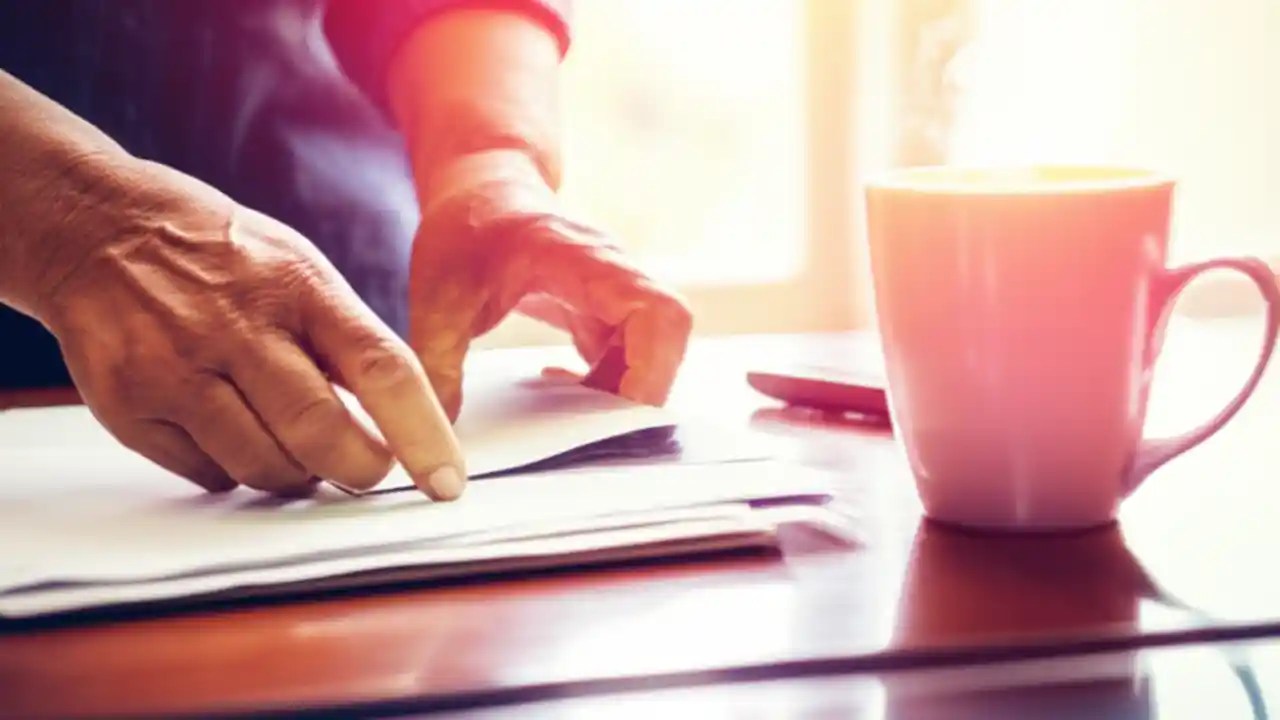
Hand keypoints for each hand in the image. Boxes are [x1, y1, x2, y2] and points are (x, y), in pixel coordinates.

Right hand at [32, 161, 463, 497]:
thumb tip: (407, 419)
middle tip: (367, 470)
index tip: (448, 480)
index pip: (381, 369)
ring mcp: (176, 367)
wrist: (90, 227)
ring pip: (262, 466)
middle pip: (320, 432)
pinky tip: (230, 431)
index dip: (422, 434)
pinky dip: (233, 470)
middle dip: (358, 469)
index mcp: (298, 285)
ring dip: (296, 475)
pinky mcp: (128, 405)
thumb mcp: (296, 267)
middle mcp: (236, 326)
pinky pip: (206, 474)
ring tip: (294, 446)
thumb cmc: (217, 254)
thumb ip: (344, 338)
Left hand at [410, 151, 692, 419]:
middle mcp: (613, 274)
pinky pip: (628, 353)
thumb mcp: (439, 295)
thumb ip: (439, 360)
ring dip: (619, 389)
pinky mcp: (605, 309)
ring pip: (651, 350)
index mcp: (584, 261)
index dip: (651, 369)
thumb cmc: (468, 225)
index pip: (655, 312)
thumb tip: (441, 429)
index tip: (613, 410)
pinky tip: (561, 386)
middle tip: (588, 420)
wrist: (481, 187)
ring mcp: (614, 292)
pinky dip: (605, 381)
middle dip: (639, 388)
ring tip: (565, 410)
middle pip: (667, 337)